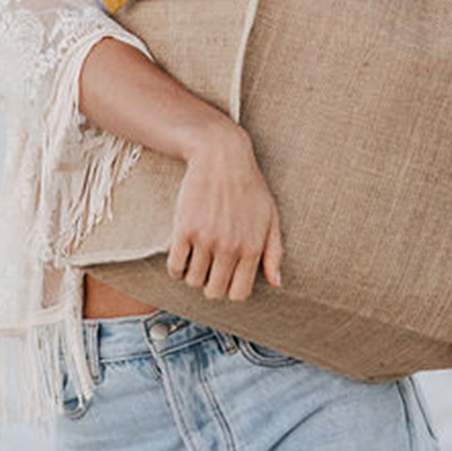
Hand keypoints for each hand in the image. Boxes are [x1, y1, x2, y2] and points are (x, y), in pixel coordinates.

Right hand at [166, 125, 282, 301]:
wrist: (221, 156)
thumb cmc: (249, 186)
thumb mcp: (271, 218)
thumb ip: (275, 253)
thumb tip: (276, 284)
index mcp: (252, 248)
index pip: (238, 293)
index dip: (230, 290)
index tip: (225, 277)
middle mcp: (229, 247)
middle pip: (214, 292)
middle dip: (210, 285)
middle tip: (208, 269)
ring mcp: (205, 239)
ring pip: (193, 281)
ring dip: (192, 274)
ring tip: (196, 257)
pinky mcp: (184, 229)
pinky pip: (174, 267)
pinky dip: (176, 267)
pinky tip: (182, 253)